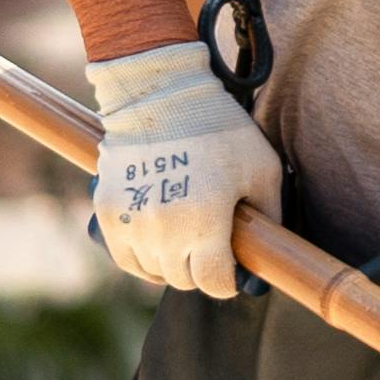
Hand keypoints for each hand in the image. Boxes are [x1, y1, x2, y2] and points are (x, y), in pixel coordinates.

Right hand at [83, 42, 284, 300]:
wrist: (162, 95)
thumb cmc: (220, 129)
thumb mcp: (263, 169)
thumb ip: (270, 214)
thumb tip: (267, 252)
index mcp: (206, 222)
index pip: (214, 284)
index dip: (227, 281)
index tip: (231, 269)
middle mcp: (165, 230)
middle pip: (184, 280)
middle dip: (201, 269)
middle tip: (211, 247)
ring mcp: (133, 224)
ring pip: (155, 273)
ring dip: (172, 264)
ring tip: (185, 241)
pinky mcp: (109, 214)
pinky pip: (127, 259)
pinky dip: (143, 259)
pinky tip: (158, 244)